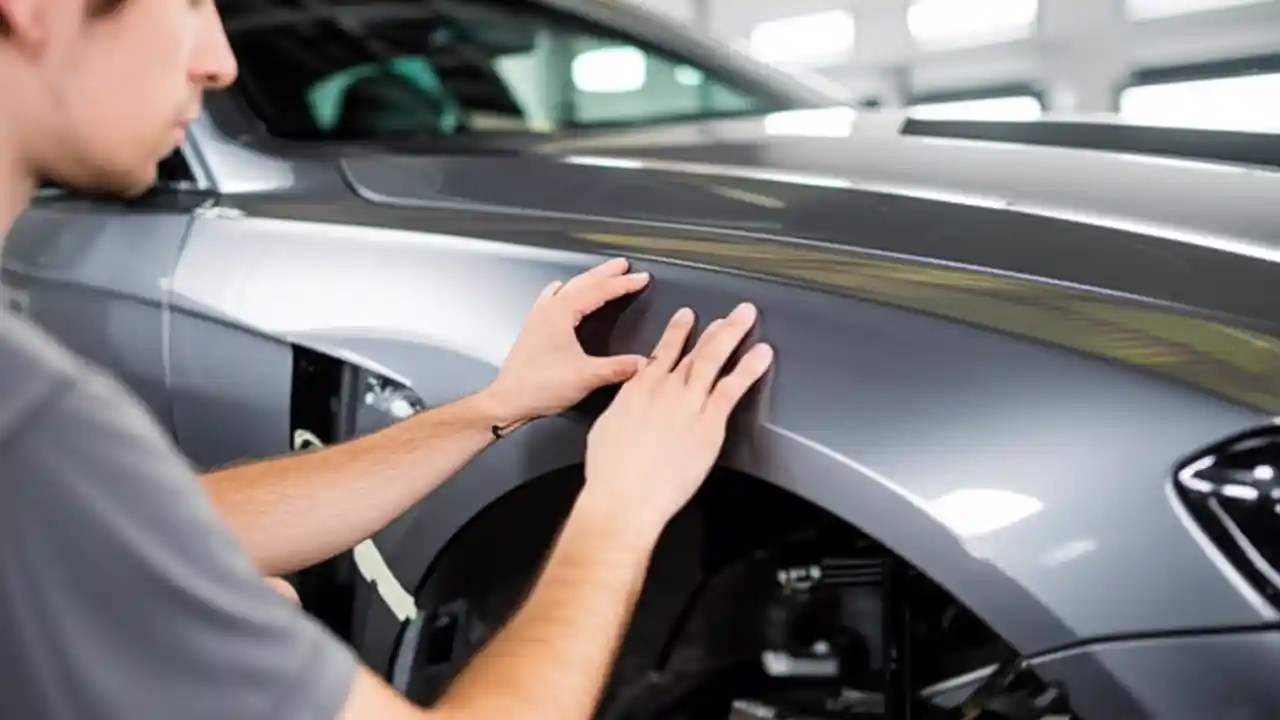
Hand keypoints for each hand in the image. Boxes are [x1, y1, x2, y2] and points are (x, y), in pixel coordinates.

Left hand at [484, 258, 651, 421]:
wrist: (509, 400)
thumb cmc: (541, 386)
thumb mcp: (586, 376)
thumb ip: (617, 367)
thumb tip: (643, 362)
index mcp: (562, 313)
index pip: (599, 291)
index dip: (623, 284)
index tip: (642, 278)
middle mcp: (548, 309)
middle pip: (582, 282)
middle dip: (605, 273)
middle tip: (623, 265)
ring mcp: (538, 317)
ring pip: (567, 287)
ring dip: (586, 279)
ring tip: (601, 275)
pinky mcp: (532, 328)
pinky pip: (550, 298)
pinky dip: (563, 291)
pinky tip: (563, 293)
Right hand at [580, 303, 773, 534]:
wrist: (624, 495)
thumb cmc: (611, 472)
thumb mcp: (607, 427)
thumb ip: (625, 406)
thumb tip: (631, 402)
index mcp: (638, 390)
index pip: (662, 353)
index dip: (676, 333)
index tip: (686, 318)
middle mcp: (665, 389)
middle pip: (695, 351)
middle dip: (716, 328)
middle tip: (734, 311)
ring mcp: (689, 403)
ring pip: (713, 360)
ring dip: (732, 334)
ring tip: (747, 317)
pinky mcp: (709, 423)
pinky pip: (732, 389)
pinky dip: (749, 368)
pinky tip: (762, 354)